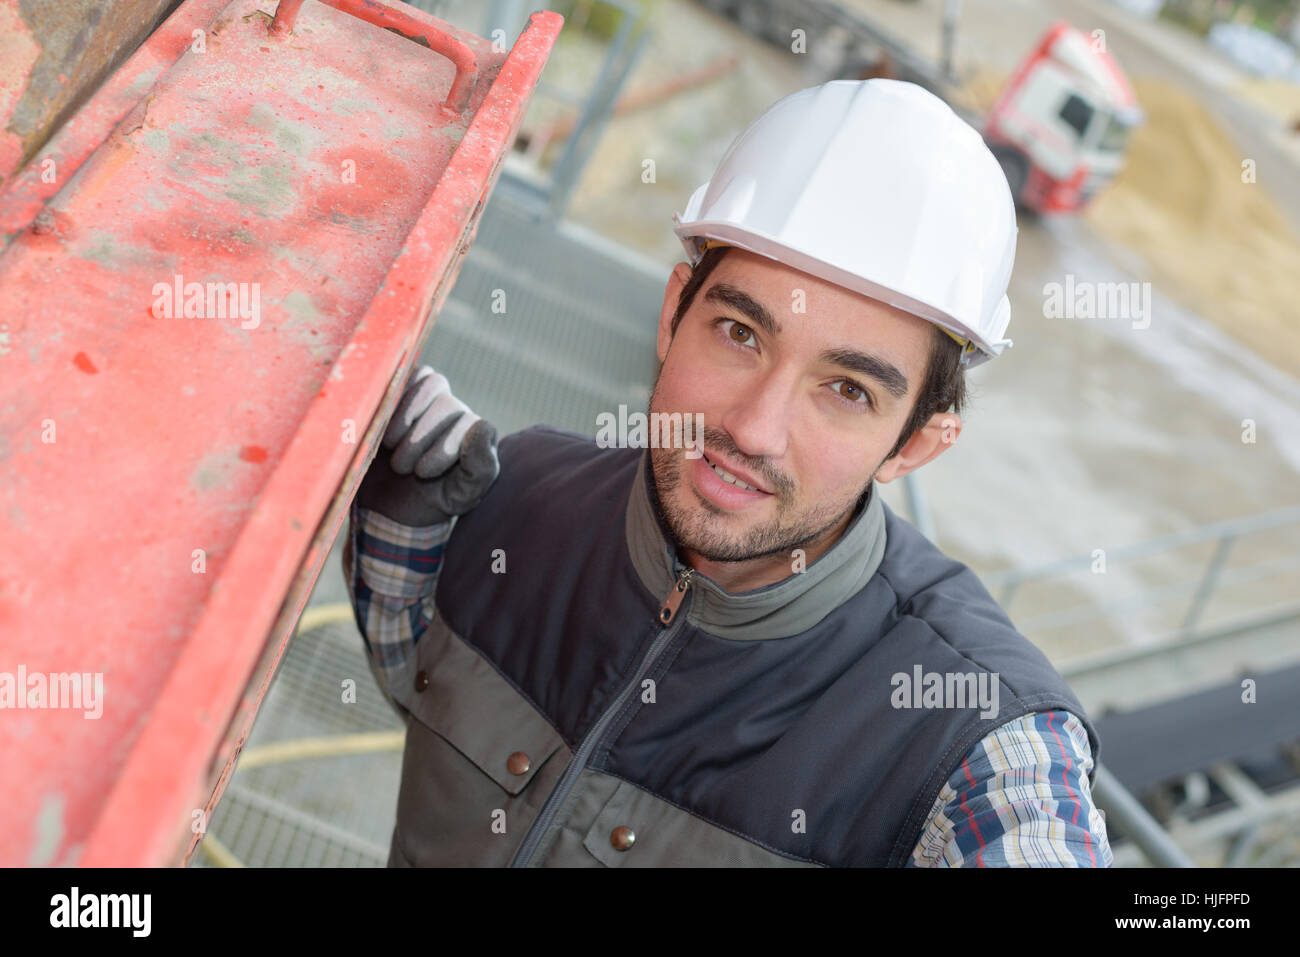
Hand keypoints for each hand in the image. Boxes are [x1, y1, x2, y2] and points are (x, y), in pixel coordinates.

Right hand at [356, 365, 499, 525]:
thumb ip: (481, 468)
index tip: (422, 473)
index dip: (444, 447)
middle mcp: (458, 413)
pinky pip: (411, 373)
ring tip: (390, 446)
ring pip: (433, 383)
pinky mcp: (407, 390)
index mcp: (476, 437)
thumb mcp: (460, 497)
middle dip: (420, 439)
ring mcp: (433, 399)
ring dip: (406, 416)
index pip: (470, 424)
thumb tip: (483, 426)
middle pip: (448, 405)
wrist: (387, 503)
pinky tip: (381, 424)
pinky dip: (396, 397)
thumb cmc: (428, 501)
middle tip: (401, 467)